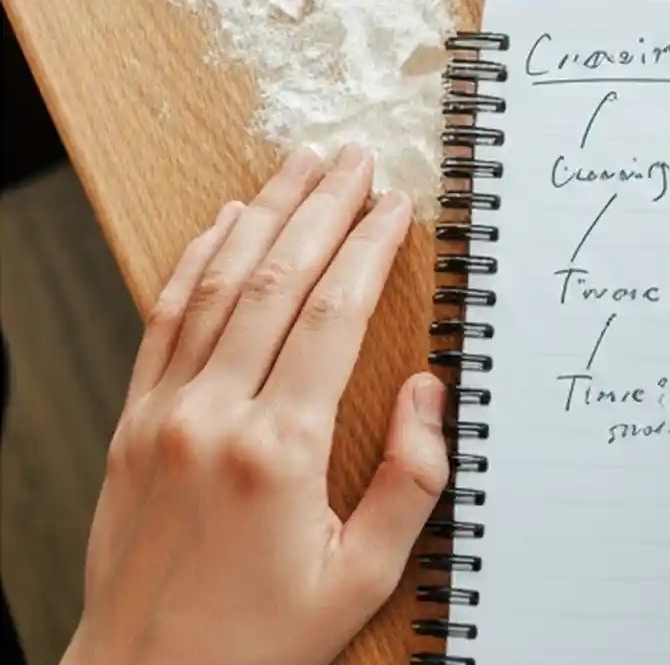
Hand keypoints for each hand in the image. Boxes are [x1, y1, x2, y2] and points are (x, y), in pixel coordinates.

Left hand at [62, 147, 447, 664]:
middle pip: (278, 281)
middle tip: (355, 160)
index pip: (333, 315)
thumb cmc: (263, 636)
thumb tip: (427, 392)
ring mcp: (165, 411)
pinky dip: (194, 262)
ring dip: (264, 217)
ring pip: (219, 286)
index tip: (394, 205)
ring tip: (298, 168)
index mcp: (281, 448)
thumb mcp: (366, 574)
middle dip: (323, 210)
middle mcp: (216, 414)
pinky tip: (221, 224)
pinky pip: (165, 319)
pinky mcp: (133, 420)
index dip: (369, 248)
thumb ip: (412, 479)